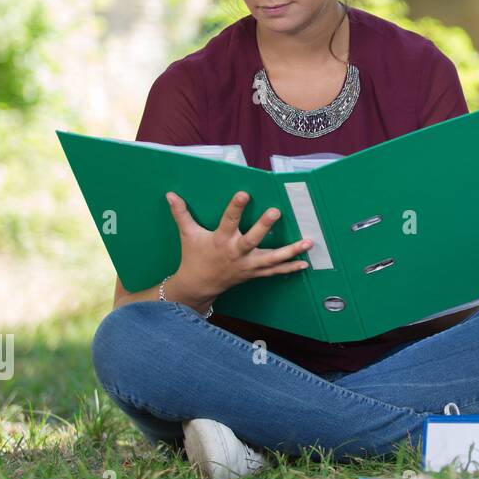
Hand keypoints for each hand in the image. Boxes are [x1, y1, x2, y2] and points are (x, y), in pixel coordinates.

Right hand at [164, 190, 312, 310]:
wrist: (199, 285)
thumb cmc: (194, 257)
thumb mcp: (188, 235)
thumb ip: (181, 214)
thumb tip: (170, 194)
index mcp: (220, 240)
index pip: (228, 220)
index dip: (235, 207)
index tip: (244, 193)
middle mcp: (236, 252)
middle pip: (252, 239)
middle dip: (263, 226)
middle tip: (276, 212)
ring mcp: (247, 265)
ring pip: (271, 258)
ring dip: (290, 251)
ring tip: (308, 242)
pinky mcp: (255, 273)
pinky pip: (275, 271)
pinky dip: (290, 268)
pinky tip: (305, 263)